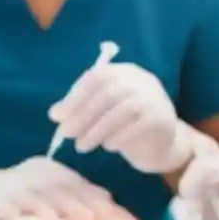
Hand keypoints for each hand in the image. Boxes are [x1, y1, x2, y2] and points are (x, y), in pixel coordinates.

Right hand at [0, 156, 114, 219]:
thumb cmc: (30, 198)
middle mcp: (30, 175)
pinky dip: (9, 213)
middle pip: (54, 189)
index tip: (108, 216)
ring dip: (43, 210)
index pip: (73, 183)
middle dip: (73, 204)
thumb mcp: (55, 192)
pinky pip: (0, 206)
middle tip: (89, 219)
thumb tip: (110, 202)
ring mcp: (8, 186)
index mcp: (49, 170)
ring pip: (29, 197)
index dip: (92, 198)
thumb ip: (82, 195)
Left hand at [49, 62, 204, 173]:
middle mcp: (142, 80)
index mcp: (125, 72)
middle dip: (83, 114)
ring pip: (122, 110)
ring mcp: (155, 98)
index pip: (98, 76)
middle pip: (109, 92)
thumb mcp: (102, 113)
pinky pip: (138, 126)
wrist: (163, 143)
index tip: (59, 116)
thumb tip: (55, 114)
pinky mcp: (162, 118)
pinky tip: (108, 147)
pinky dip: (119, 137)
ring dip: (97, 130)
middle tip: (67, 134)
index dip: (76, 95)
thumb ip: (81, 108)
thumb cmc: (127, 125)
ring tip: (82, 146)